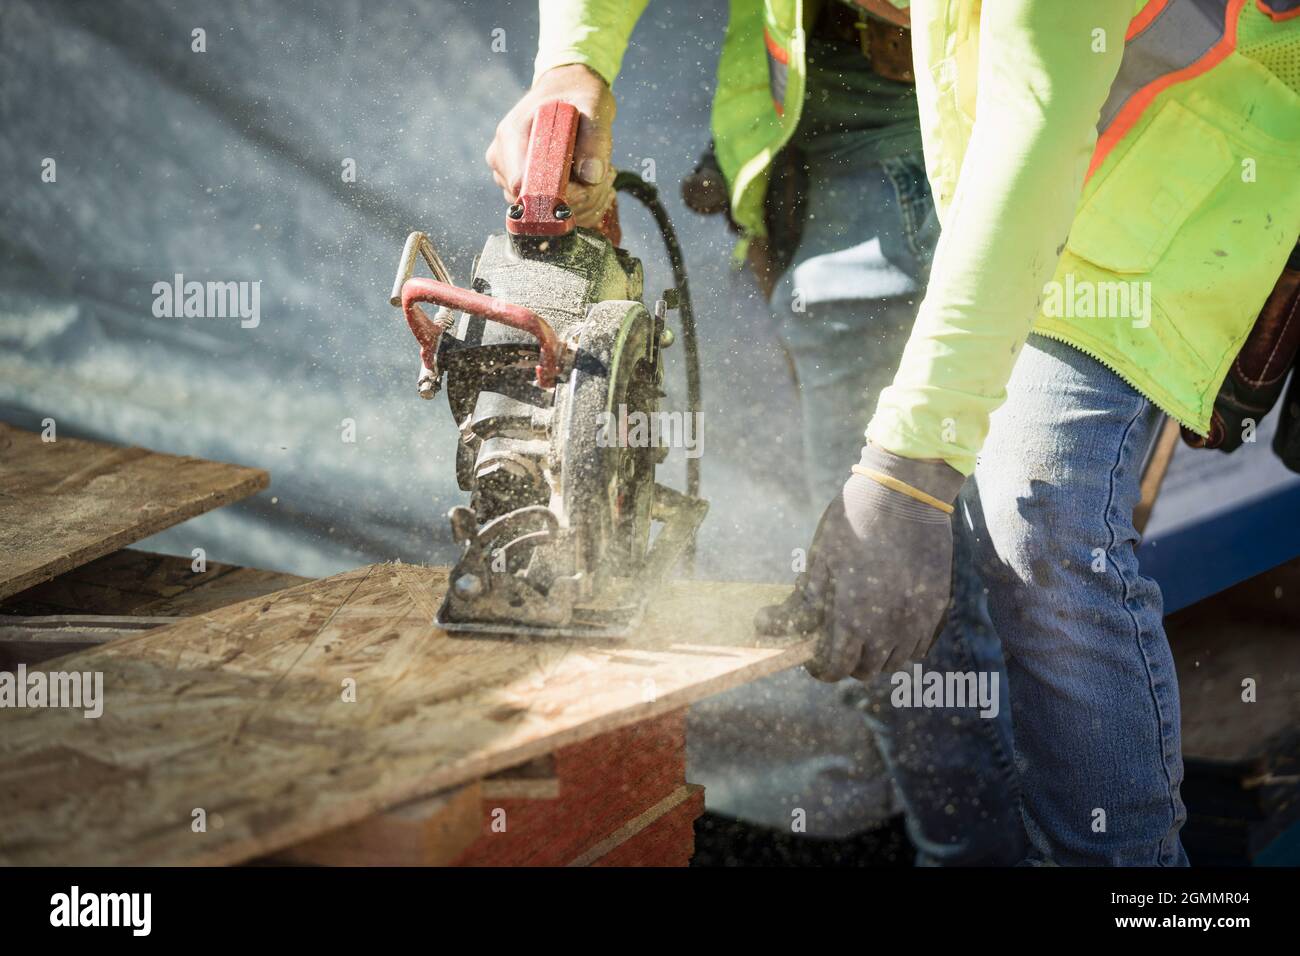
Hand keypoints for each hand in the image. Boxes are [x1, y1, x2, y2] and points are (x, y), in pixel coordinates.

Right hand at [485, 64, 615, 228]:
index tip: (585, 188)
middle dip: (574, 198)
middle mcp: (501, 158)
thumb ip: (595, 140)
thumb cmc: (577, 96)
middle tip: (601, 174)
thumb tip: (591, 176)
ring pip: (542, 211)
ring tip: (593, 172)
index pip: (523, 185)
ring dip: (577, 201)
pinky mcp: (516, 185)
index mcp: (512, 136)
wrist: (566, 91)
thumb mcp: (593, 108)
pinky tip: (585, 181)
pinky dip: (572, 203)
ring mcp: (505, 174)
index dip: (556, 196)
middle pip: (534, 204)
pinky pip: (544, 210)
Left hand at [755, 445, 964, 680]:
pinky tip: (889, 623)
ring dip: (875, 656)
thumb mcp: (820, 561)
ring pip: (894, 663)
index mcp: (852, 618)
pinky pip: (918, 646)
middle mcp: (888, 628)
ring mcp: (917, 620)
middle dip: (845, 661)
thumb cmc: (854, 521)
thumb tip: (765, 625)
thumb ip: (800, 603)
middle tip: (835, 639)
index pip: (834, 667)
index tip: (812, 652)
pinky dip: (902, 645)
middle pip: (865, 670)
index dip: (819, 666)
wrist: (906, 492)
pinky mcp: (936, 607)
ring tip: (862, 631)